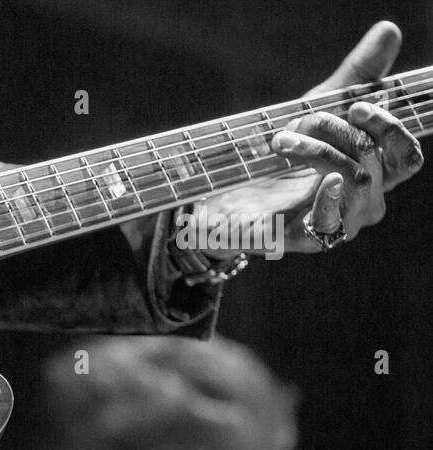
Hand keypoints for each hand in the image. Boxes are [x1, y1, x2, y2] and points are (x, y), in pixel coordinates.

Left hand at [197, 21, 422, 257]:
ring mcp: (338, 223)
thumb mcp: (318, 109)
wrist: (222, 194)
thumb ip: (356, 77)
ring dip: (318, 151)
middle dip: (340, 131)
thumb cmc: (280, 155)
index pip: (406, 155)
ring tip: (280, 139)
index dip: (390, 128)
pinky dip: (331, 199)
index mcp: (374, 172)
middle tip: (303, 117)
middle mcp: (363, 202)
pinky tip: (322, 181)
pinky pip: (332, 224)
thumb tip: (390, 29)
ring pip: (356, 182)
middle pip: (377, 162)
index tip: (356, 104)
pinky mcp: (305, 239)